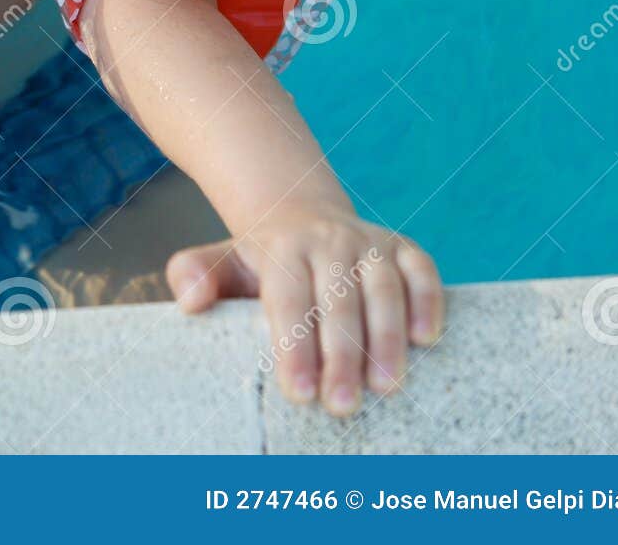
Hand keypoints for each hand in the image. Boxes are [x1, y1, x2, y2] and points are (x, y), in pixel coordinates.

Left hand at [164, 201, 443, 416]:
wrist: (297, 212)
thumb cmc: (259, 259)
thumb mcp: (220, 260)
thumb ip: (194, 274)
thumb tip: (189, 302)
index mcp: (281, 247)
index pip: (287, 299)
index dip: (293, 346)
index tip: (298, 393)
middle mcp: (328, 240)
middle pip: (336, 299)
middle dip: (341, 355)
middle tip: (341, 406)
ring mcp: (369, 242)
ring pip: (382, 287)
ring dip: (386, 338)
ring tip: (385, 388)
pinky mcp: (403, 248)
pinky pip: (422, 269)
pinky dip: (427, 300)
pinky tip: (425, 340)